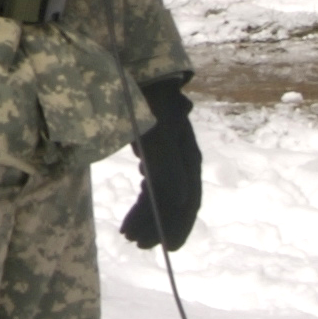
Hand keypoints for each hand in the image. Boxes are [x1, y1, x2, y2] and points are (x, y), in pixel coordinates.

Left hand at [119, 82, 201, 251]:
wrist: (137, 70)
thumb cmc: (146, 101)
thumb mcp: (155, 135)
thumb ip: (168, 168)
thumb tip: (182, 202)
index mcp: (187, 155)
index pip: (186, 200)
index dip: (176, 226)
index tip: (162, 248)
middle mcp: (183, 156)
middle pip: (177, 201)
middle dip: (159, 226)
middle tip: (137, 244)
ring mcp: (170, 151)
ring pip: (165, 193)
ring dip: (149, 216)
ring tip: (130, 234)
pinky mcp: (155, 147)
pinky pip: (155, 181)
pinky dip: (145, 198)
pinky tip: (138, 207)